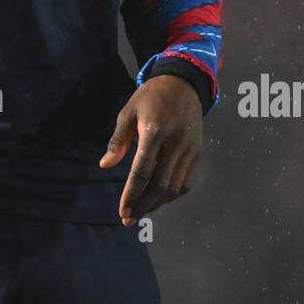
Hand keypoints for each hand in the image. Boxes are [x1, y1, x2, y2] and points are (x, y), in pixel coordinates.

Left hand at [99, 74, 202, 225]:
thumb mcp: (128, 111)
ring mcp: (189, 149)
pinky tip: (158, 199)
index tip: (122, 211)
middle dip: (143, 206)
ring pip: (174, 187)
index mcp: (154, 131)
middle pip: (160, 185)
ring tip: (140, 211)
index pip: (142, 171)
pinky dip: (172, 195)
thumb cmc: (150, 98)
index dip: (132, 194)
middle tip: (128, 218)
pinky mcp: (198, 153)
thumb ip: (118, 140)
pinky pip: (186, 182)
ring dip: (157, 204)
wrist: (183, 84)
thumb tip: (106, 165)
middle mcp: (175, 143)